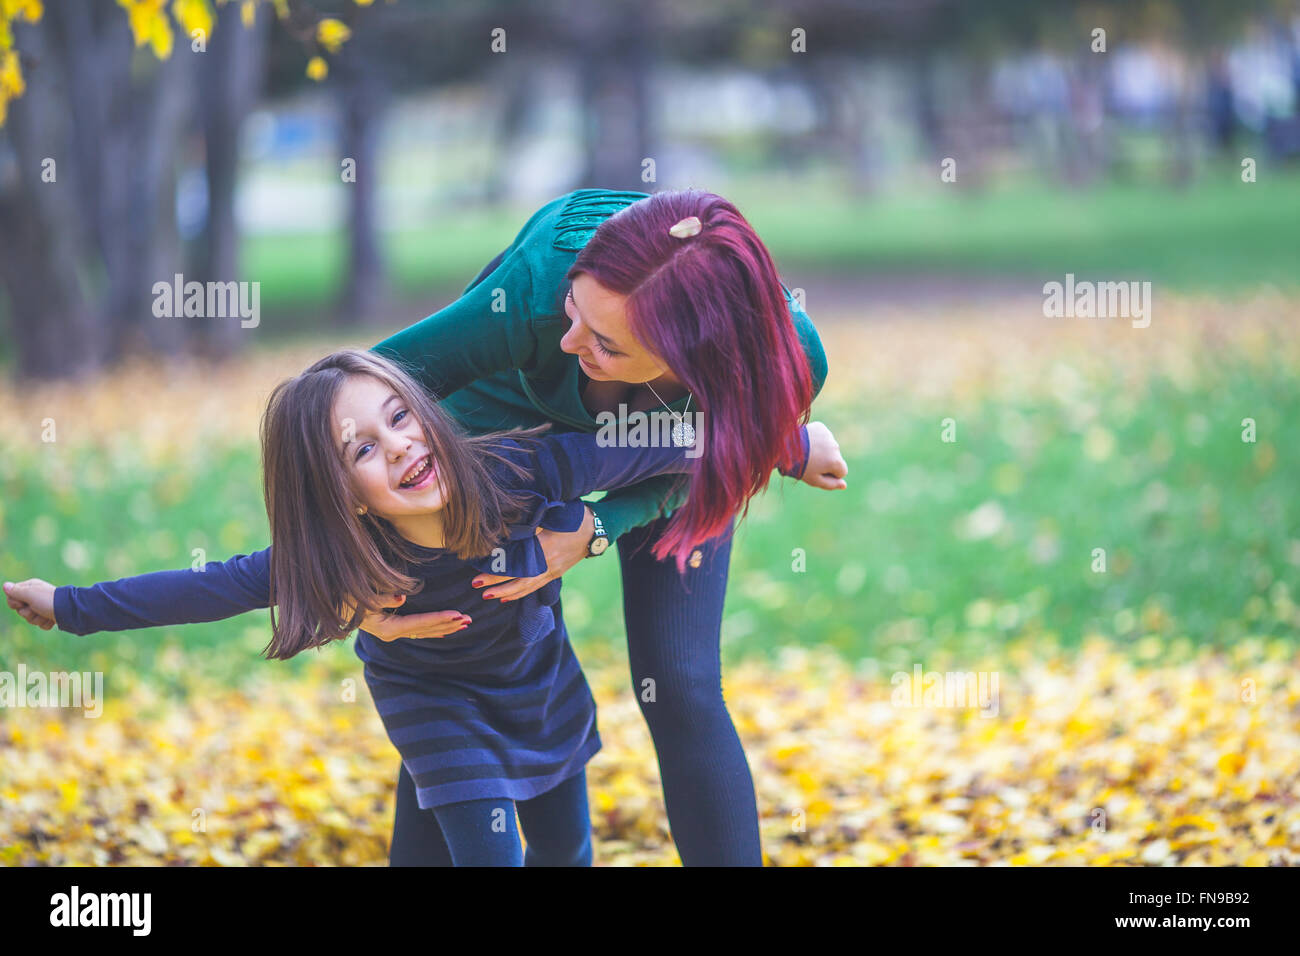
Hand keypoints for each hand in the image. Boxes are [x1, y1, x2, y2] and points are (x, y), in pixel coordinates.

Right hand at [4, 579, 57, 629]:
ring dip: (37, 619)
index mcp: (31, 588)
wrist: (70, 611)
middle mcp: (36, 597)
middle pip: (20, 610)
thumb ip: (16, 591)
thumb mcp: (30, 594)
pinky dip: (45, 623)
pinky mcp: (50, 616)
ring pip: (30, 619)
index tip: (23, 602)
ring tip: (46, 614)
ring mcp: (43, 607)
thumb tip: (5, 586)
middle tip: (37, 608)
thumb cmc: (49, 600)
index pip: (12, 597)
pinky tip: (52, 619)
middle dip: (28, 613)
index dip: (15, 602)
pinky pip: (40, 624)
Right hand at [356, 592, 471, 640]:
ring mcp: (392, 633)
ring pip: (424, 632)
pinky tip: (446, 631)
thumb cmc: (346, 597)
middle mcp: (391, 634)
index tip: (457, 614)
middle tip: (469, 619)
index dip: (439, 618)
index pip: (419, 623)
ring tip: (464, 623)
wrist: (331, 605)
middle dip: (448, 624)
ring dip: (444, 627)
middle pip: (426, 630)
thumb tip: (403, 597)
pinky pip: (418, 631)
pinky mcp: (391, 629)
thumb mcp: (361, 595)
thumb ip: (382, 597)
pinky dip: (433, 629)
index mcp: (386, 628)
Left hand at [470, 506, 594, 602]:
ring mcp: (553, 571)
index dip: (498, 570)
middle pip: (519, 579)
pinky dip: (520, 593)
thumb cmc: (574, 518)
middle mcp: (548, 564)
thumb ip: (531, 522)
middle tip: (476, 586)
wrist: (597, 530)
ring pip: (527, 587)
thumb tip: (507, 524)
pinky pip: (535, 586)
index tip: (479, 572)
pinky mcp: (556, 573)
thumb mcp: (552, 515)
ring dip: (506, 592)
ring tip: (488, 596)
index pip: (516, 563)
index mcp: (545, 547)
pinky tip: (507, 597)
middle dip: (497, 584)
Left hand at [802, 421, 847, 489]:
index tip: (817, 472)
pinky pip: (823, 437)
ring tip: (806, 452)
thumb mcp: (814, 480)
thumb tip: (844, 485)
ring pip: (829, 447)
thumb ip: (831, 484)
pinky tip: (806, 443)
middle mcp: (836, 447)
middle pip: (836, 458)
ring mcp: (829, 436)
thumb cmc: (799, 467)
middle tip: (810, 462)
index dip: (831, 475)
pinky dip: (817, 440)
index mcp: (836, 461)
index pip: (842, 472)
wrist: (784, 446)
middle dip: (826, 462)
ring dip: (822, 450)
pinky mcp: (821, 427)